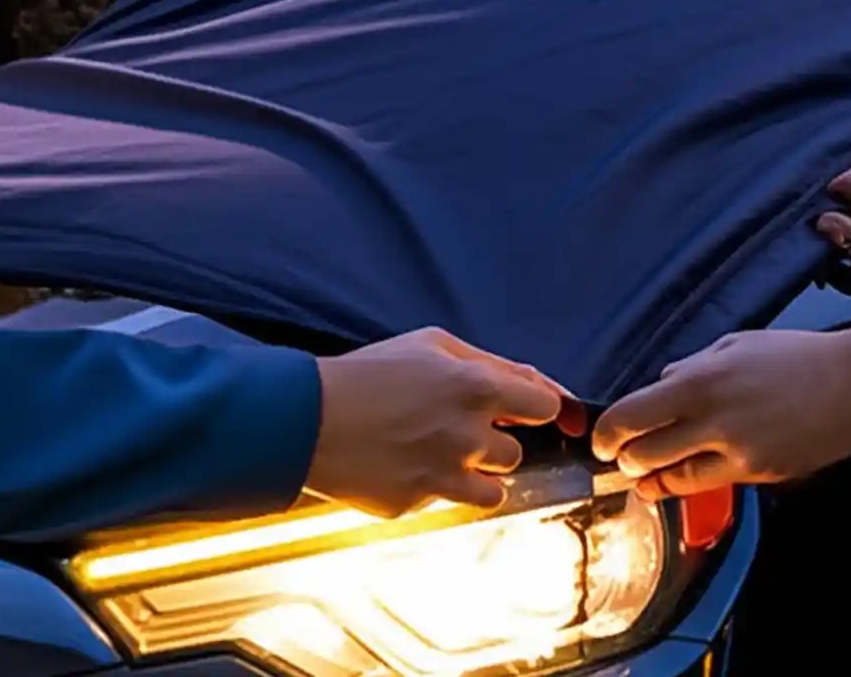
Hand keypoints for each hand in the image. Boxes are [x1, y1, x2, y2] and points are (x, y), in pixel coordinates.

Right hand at [310, 328, 564, 516]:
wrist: (304, 417)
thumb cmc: (370, 373)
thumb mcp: (433, 345)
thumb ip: (496, 365)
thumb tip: (546, 388)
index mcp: (477, 388)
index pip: (545, 407)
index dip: (531, 408)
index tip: (515, 410)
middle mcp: (468, 436)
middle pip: (515, 453)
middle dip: (493, 442)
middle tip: (453, 428)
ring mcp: (443, 476)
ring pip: (493, 489)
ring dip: (474, 474)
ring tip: (436, 453)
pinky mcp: (417, 504)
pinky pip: (447, 503)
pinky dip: (436, 490)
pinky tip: (407, 467)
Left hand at [592, 317, 850, 499]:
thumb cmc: (799, 356)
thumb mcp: (735, 345)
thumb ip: (691, 368)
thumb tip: (659, 385)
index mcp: (700, 381)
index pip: (631, 415)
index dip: (607, 433)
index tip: (602, 438)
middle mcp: (712, 420)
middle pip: (643, 454)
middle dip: (624, 459)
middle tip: (619, 457)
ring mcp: (737, 453)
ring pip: (673, 479)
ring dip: (651, 478)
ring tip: (642, 476)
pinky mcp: (760, 474)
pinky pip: (711, 484)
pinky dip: (687, 484)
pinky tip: (679, 481)